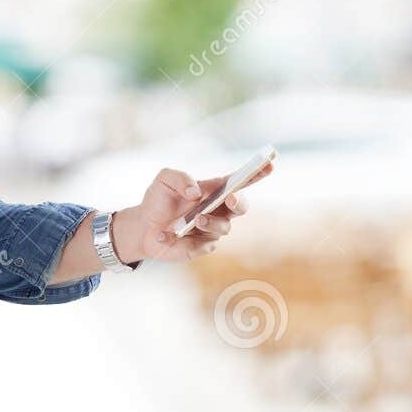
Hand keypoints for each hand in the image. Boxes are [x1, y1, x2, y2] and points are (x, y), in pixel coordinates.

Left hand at [113, 163, 272, 262]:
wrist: (142, 227)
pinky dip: (184, 240)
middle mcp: (218, 210)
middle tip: (230, 198)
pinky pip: (203, 245)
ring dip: (211, 221)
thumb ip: (179, 178)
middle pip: (241, 207)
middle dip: (240, 202)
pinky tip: (167, 235)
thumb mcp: (164, 180)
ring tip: (195, 219)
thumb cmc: (158, 200)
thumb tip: (196, 192)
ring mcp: (212, 230)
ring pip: (224, 227)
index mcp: (214, 190)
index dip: (257, 172)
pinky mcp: (201, 247)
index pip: (240, 181)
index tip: (269, 163)